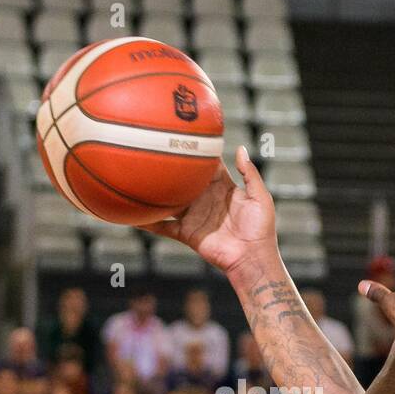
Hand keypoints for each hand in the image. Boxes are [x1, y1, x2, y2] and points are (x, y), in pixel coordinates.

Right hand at [138, 146, 277, 275]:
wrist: (252, 259)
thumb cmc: (261, 228)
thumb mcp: (260, 197)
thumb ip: (250, 173)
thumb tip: (240, 148)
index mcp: (223, 187)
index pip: (208, 165)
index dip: (198, 151)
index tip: (185, 135)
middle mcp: (205, 199)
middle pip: (185, 179)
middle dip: (172, 167)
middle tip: (155, 148)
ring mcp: (194, 216)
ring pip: (170, 200)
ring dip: (156, 192)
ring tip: (138, 177)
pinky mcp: (187, 233)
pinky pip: (164, 227)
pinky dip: (149, 222)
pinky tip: (133, 214)